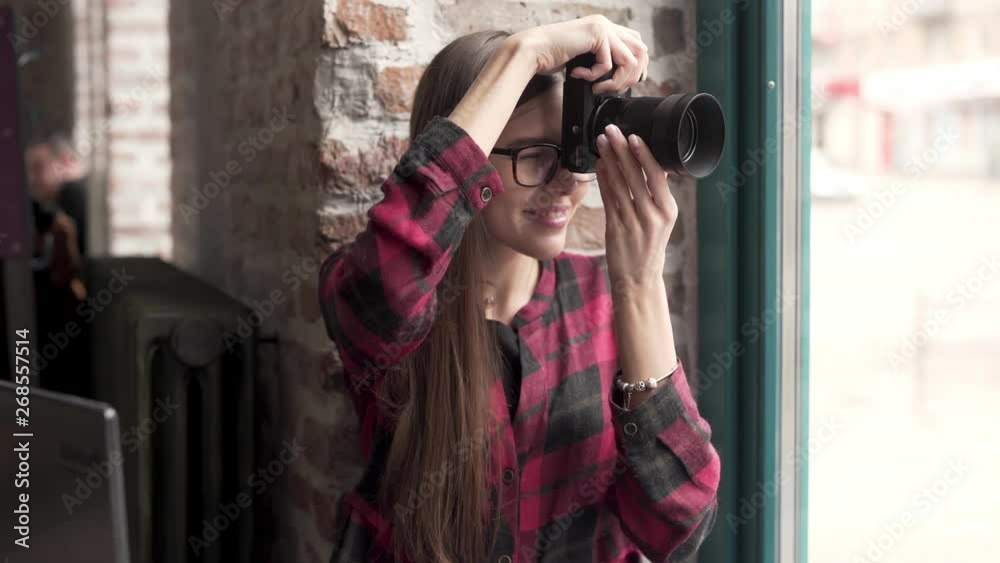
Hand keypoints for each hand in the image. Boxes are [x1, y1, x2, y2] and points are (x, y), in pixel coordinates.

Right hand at [510, 15, 649, 94]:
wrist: (533, 51)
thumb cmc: (552, 57)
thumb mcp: (584, 58)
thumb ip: (602, 59)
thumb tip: (622, 76)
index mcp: (604, 27)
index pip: (636, 43)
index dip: (638, 64)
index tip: (627, 82)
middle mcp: (606, 24)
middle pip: (640, 50)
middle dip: (632, 75)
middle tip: (614, 89)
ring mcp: (602, 27)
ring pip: (630, 59)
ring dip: (616, 80)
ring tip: (598, 87)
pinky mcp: (596, 34)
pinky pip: (608, 64)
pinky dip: (595, 76)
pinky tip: (580, 75)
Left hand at [594, 124, 677, 291]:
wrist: (638, 280)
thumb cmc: (650, 247)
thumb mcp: (663, 221)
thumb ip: (658, 194)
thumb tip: (656, 165)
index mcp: (668, 210)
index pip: (656, 175)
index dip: (643, 154)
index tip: (633, 136)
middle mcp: (652, 216)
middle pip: (635, 175)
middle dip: (621, 150)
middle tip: (611, 130)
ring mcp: (633, 222)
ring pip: (618, 184)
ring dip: (608, 160)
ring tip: (602, 142)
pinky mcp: (615, 228)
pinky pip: (607, 198)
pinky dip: (602, 179)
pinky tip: (598, 165)